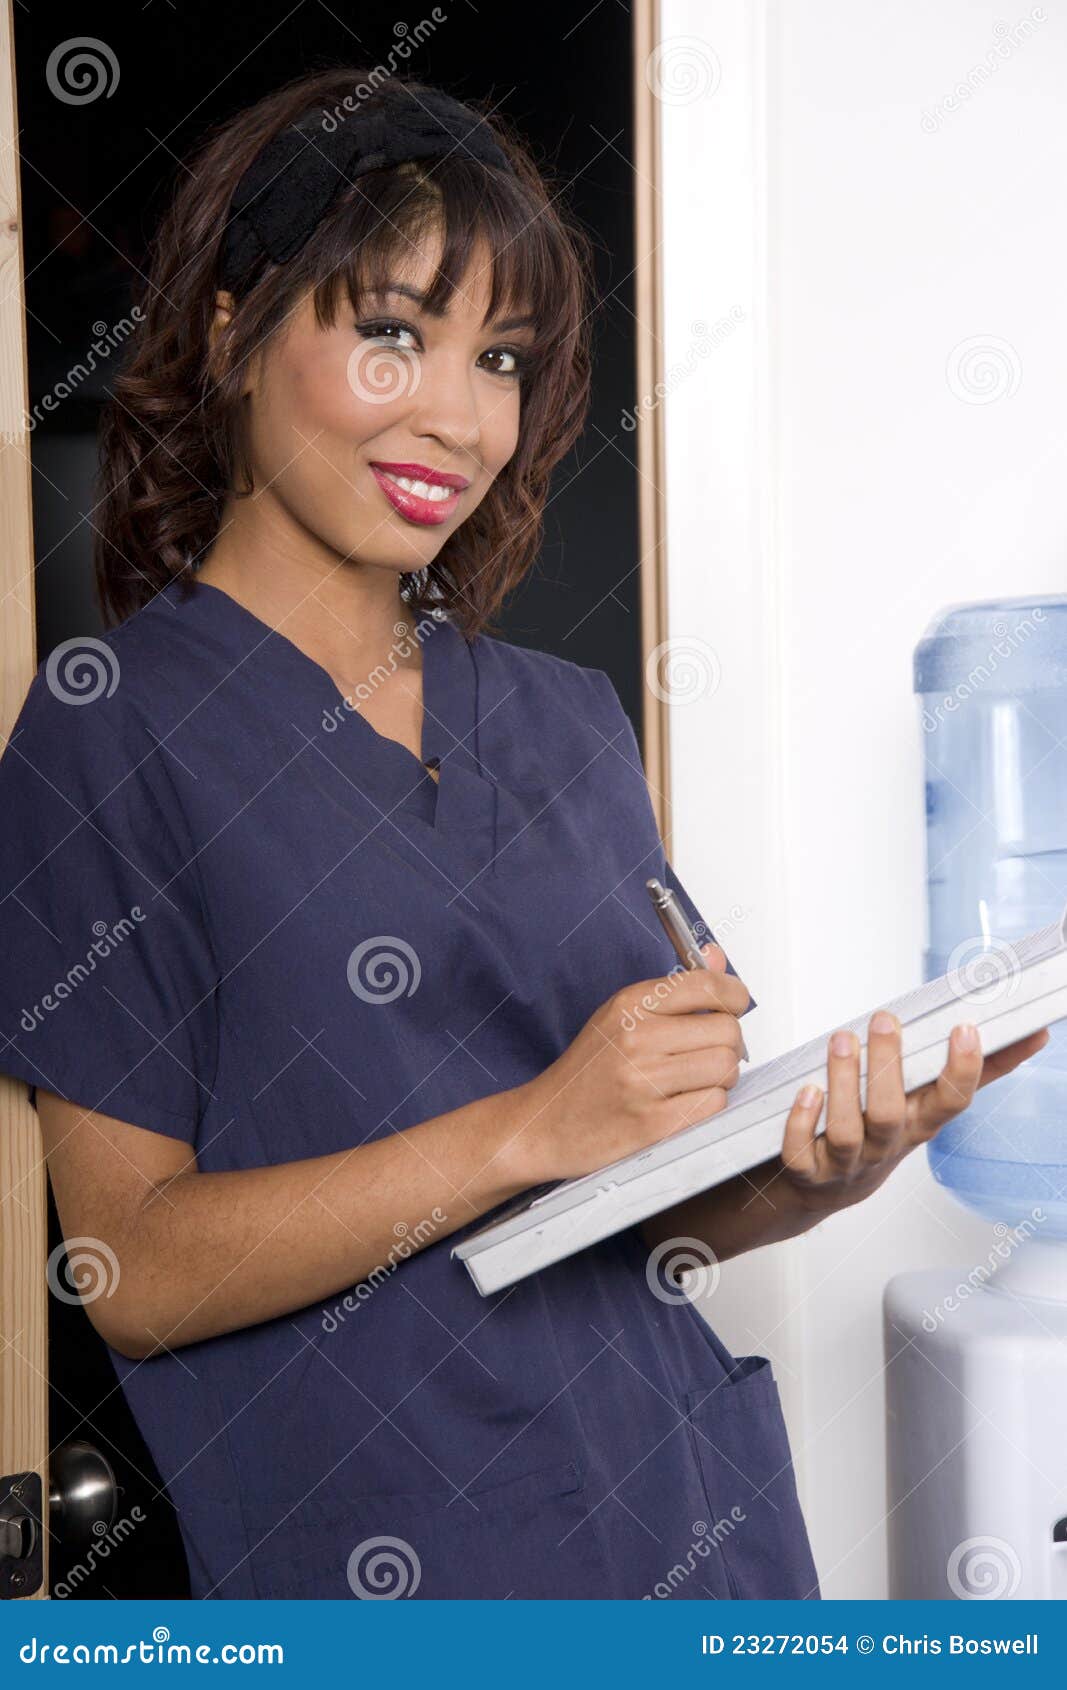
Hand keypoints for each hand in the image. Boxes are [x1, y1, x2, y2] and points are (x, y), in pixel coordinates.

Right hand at [516, 942, 748, 1183]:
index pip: (707, 986)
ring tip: (696, 1079)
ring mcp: (644, 1082)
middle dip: (729, 1043)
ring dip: (721, 1077)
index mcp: (630, 1004)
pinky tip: (684, 1102)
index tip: (733, 1006)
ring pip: (725, 1069)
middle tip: (710, 1052)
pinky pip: (713, 1105)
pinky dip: (708, 1105)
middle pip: (727, 1030)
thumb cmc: (587, 1071)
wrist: (546, 1123)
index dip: (734, 996)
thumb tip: (716, 956)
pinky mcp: (652, 1123)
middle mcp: (636, 1038)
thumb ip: (674, 988)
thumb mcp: (620, 1015)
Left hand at [773, 1012, 1051, 1214]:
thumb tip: (1033, 1034)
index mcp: (919, 1124)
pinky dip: (802, 1121)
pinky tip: (806, 1090)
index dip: (963, 1071)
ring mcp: (845, 1161)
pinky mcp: (806, 1171)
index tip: (966, 1029)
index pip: (951, 1103)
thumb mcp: (928, 1103)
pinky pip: (800, 1152)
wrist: (826, 1188)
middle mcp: (884, 1145)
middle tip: (885, 1019)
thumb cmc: (884, 1130)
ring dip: (843, 1084)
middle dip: (888, 1066)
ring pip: (846, 1131)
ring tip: (842, 1039)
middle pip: (890, 1113)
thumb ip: (975, 1070)